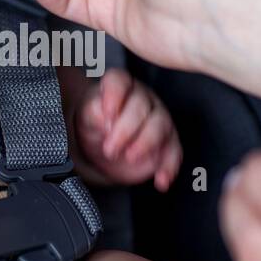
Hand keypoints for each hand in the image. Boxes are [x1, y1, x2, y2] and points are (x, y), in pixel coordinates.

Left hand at [72, 68, 181, 189]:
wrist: (104, 147)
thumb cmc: (95, 125)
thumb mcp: (86, 118)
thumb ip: (94, 113)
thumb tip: (106, 119)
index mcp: (119, 86)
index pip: (119, 80)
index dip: (114, 95)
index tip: (107, 114)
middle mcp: (142, 98)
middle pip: (141, 106)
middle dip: (125, 129)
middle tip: (110, 148)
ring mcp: (158, 118)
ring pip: (160, 125)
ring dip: (146, 143)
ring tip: (130, 158)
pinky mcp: (168, 142)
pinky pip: (175, 151)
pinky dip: (169, 166)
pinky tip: (161, 180)